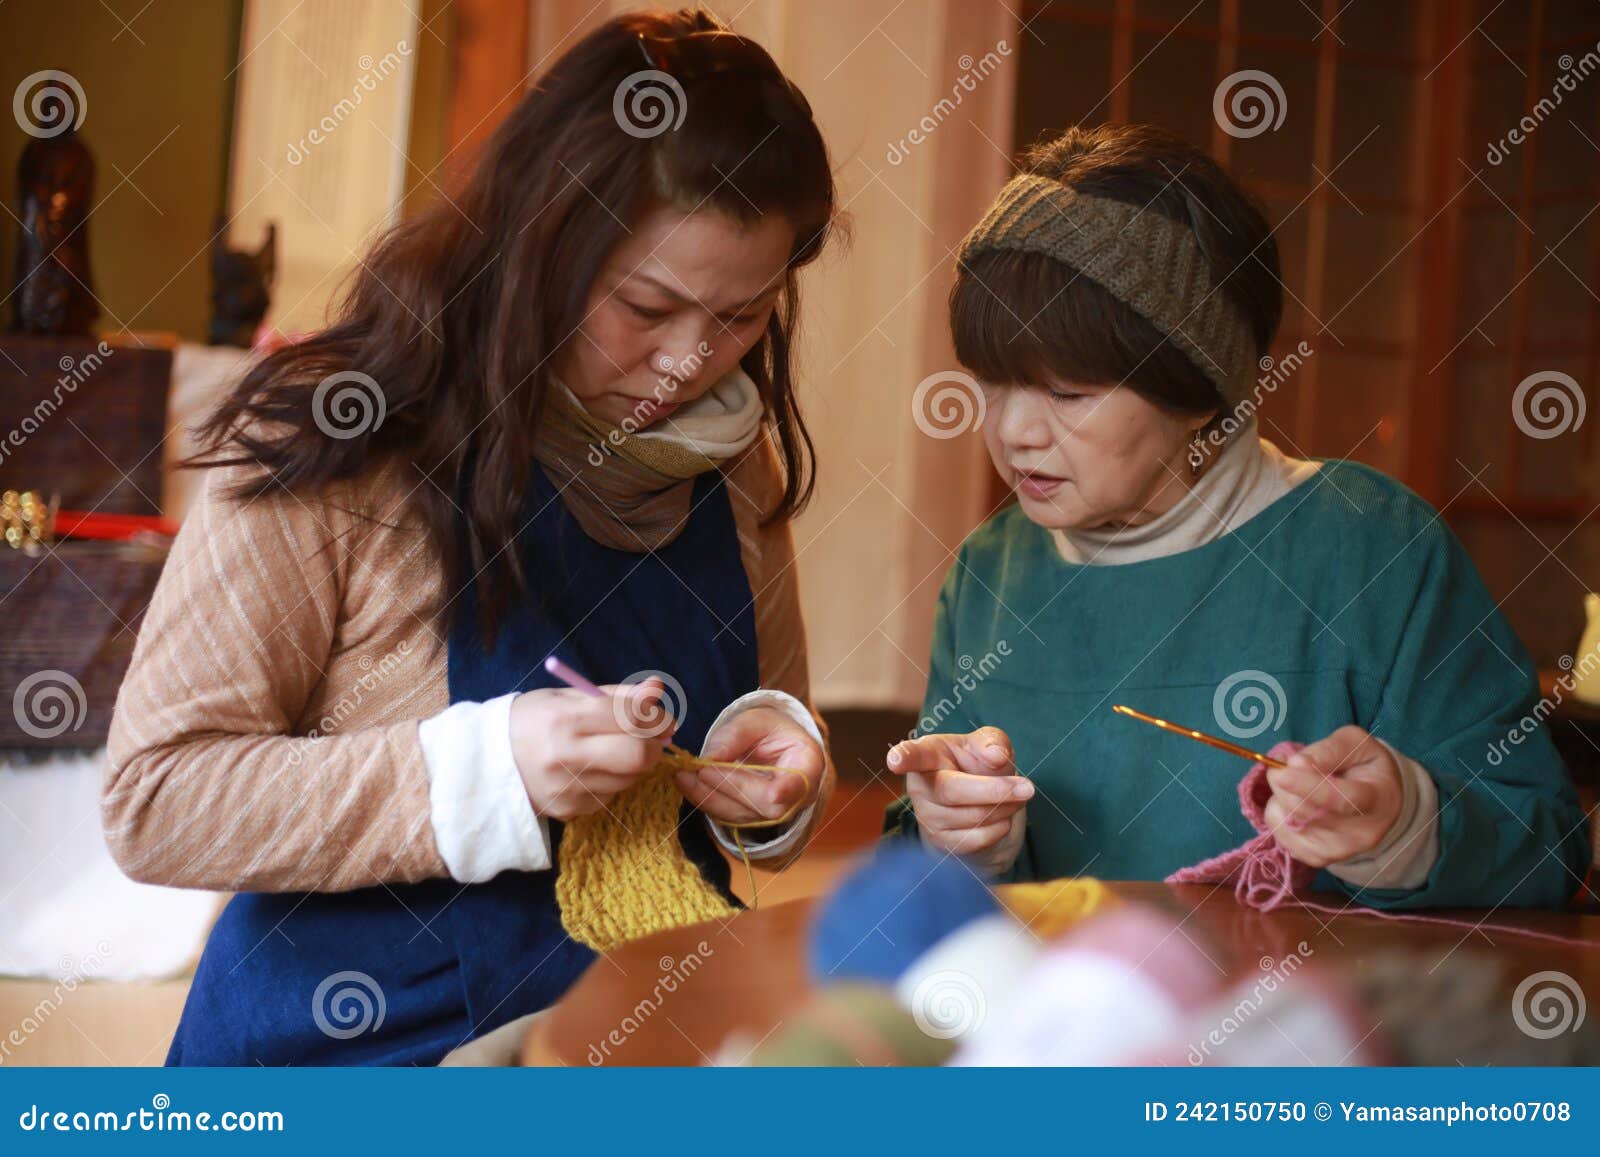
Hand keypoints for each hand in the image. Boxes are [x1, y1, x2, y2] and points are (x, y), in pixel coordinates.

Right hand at [508, 679, 670, 820]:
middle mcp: (565, 756)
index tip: (662, 718)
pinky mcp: (569, 810)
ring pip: (630, 779)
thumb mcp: (569, 696)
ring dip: (635, 764)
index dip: (656, 717)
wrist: (488, 762)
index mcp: (565, 718)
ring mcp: (568, 788)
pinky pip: (611, 795)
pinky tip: (592, 769)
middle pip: (638, 756)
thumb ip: (617, 695)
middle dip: (655, 745)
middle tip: (653, 738)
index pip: (630, 718)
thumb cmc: (533, 720)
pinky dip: (613, 781)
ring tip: (614, 750)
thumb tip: (657, 690)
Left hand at [675, 706, 825, 826]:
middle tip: (700, 770)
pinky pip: (729, 816)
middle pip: (766, 804)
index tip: (774, 793)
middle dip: (731, 788)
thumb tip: (710, 760)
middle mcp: (796, 797)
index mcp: (808, 765)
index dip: (788, 791)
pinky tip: (687, 784)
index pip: (801, 784)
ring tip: (684, 776)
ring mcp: (775, 812)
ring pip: (743, 815)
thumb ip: (735, 735)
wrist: (772, 744)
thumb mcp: (756, 720)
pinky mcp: (752, 819)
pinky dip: (706, 801)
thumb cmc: (770, 729)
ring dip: (710, 797)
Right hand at [886, 727, 1032, 857]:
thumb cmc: (980, 765)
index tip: (895, 760)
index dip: (903, 757)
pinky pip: (976, 839)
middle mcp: (920, 787)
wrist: (983, 805)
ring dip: (1004, 808)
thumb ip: (993, 742)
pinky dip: (999, 827)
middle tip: (1029, 788)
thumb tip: (995, 757)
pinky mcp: (941, 844)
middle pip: (953, 791)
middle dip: (994, 790)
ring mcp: (927, 818)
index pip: (912, 755)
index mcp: (928, 754)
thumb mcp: (990, 745)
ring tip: (1015, 797)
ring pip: (971, 817)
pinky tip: (1001, 817)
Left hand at [1264, 725, 1404, 866]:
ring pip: (1289, 820)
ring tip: (1298, 782)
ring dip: (1280, 794)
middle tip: (1285, 762)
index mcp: (1377, 801)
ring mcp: (1338, 851)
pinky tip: (1296, 800)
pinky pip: (1278, 830)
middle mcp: (1360, 834)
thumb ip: (1328, 750)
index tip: (1282, 773)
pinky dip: (1278, 809)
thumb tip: (1296, 763)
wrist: (1378, 805)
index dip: (1309, 787)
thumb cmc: (1365, 768)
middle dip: (1284, 781)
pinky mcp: (1316, 858)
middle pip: (1306, 810)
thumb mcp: (1356, 744)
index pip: (1342, 800)